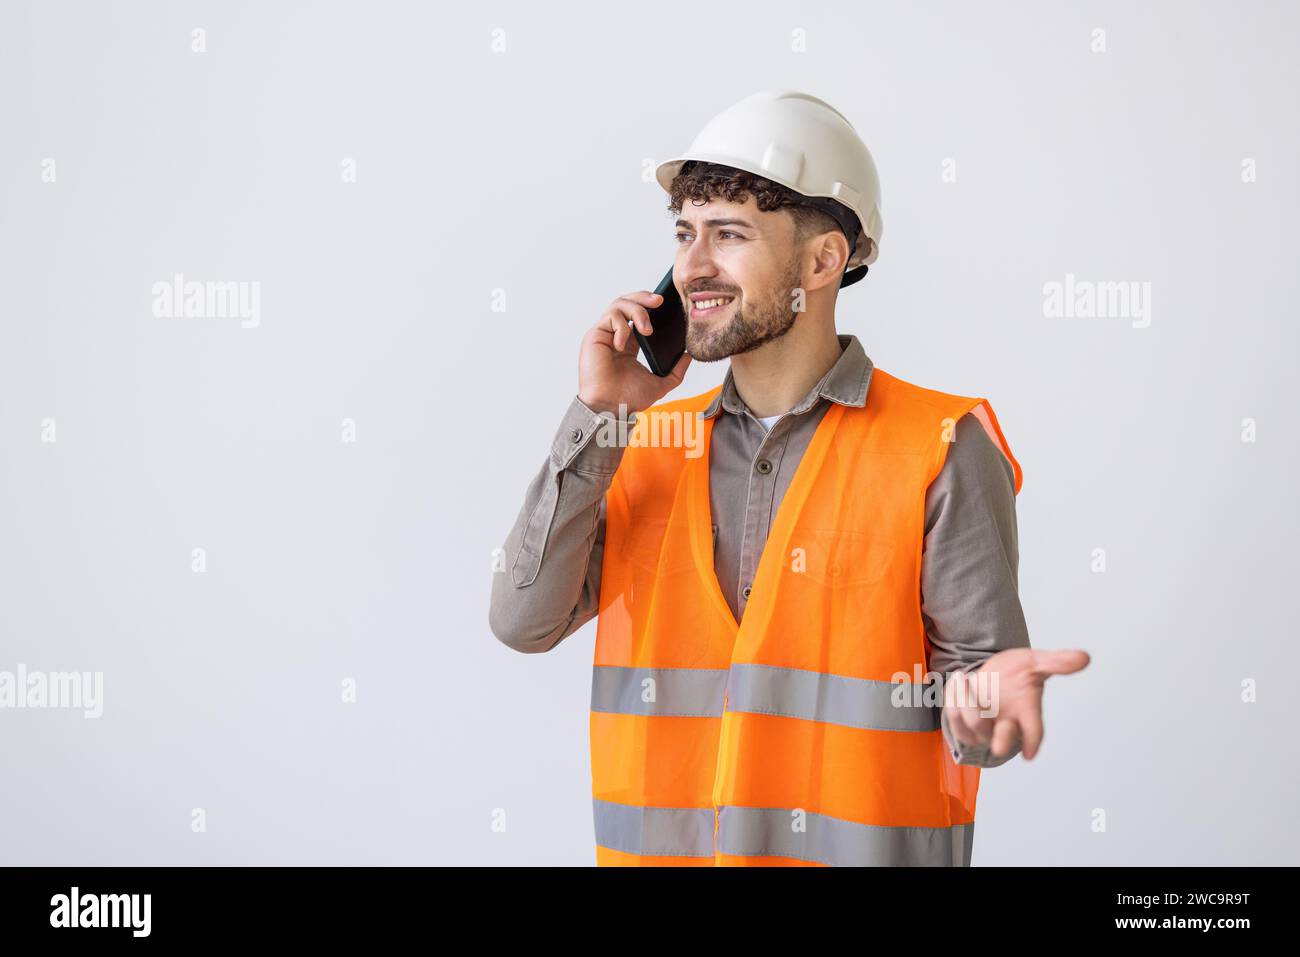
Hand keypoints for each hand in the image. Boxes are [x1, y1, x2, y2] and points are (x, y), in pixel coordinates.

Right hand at [578, 291, 691, 415]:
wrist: (613, 408)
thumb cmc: (630, 399)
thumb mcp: (661, 383)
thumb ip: (676, 371)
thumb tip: (689, 356)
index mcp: (630, 343)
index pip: (639, 314)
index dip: (651, 305)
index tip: (666, 305)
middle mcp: (616, 335)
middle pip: (627, 302)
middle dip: (644, 296)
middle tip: (660, 301)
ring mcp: (605, 334)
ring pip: (619, 304)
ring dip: (637, 311)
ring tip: (647, 329)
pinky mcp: (595, 336)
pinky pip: (610, 317)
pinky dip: (621, 326)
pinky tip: (624, 344)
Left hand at [943, 648, 1089, 760]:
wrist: (988, 673)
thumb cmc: (1014, 673)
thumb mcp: (1033, 662)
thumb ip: (1056, 662)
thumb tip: (1084, 657)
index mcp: (1027, 713)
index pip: (1034, 730)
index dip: (1033, 741)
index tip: (1029, 753)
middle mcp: (1006, 725)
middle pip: (1002, 738)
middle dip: (1000, 741)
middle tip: (997, 743)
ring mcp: (985, 729)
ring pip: (973, 726)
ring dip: (964, 702)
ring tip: (963, 677)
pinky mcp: (964, 726)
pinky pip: (954, 720)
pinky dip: (952, 699)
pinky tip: (956, 682)